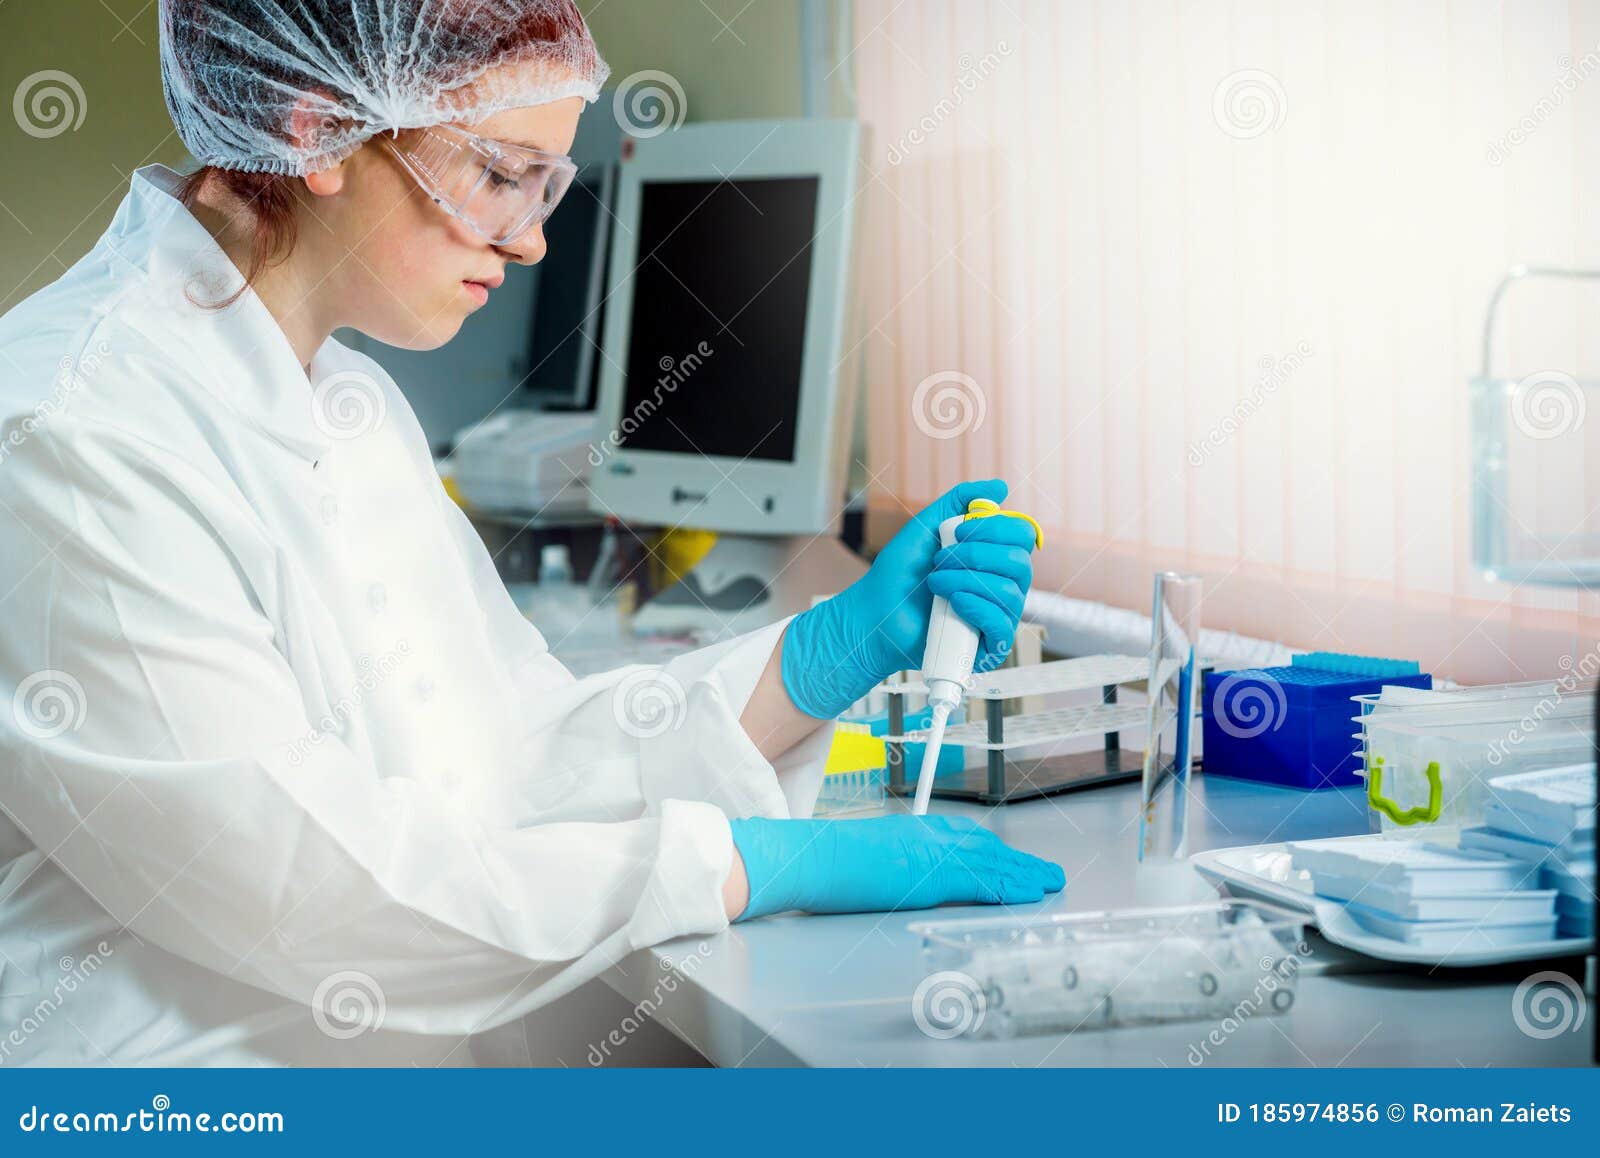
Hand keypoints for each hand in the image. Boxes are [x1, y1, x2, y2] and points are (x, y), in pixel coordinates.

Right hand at [727, 814, 1064, 918]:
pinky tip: (1026, 894)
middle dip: (1016, 860)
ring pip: (990, 861)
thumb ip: (889, 866)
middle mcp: (924, 835)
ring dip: (1022, 873)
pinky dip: (1007, 887)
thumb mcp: (862, 859)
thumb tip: (899, 880)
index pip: (960, 836)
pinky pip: (979, 881)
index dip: (991, 848)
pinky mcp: (929, 873)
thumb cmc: (820, 863)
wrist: (807, 858)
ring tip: (1048, 882)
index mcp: (908, 831)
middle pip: (983, 846)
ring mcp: (929, 852)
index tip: (1010, 857)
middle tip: (1044, 871)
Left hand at [781, 479, 1036, 718]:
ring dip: (966, 581)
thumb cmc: (900, 572)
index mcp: (996, 556)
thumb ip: (961, 500)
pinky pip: (1003, 626)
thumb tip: (1001, 487)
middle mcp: (1004, 585)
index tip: (959, 531)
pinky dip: (978, 609)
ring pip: (1010, 593)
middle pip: (1020, 563)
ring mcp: (998, 617)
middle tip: (939, 560)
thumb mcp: (928, 525)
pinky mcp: (989, 647)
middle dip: (976, 556)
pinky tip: (953, 604)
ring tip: (934, 583)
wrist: (875, 613)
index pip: (1023, 535)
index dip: (996, 528)